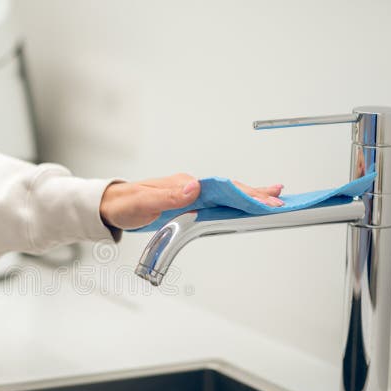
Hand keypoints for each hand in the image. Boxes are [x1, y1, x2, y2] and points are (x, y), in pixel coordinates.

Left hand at [99, 173, 283, 229]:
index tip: (264, 201)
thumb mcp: (142, 203)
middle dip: (256, 195)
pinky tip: (247, 205)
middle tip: (280, 202)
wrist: (110, 206)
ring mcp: (190, 194)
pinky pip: (217, 202)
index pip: (222, 188)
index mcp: (184, 185)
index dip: (244, 195)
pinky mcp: (188, 204)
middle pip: (229, 190)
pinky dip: (236, 203)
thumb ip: (166, 197)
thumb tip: (194, 188)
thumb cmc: (125, 204)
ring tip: (275, 200)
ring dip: (250, 197)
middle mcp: (190, 187)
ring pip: (226, 195)